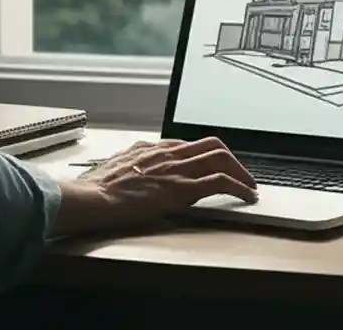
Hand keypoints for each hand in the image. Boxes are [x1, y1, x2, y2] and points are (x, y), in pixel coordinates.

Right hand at [52, 136, 257, 235]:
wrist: (92, 198)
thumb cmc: (97, 188)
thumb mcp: (117, 166)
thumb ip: (132, 162)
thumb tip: (134, 164)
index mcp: (153, 148)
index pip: (190, 144)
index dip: (208, 156)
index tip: (215, 166)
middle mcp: (169, 152)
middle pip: (212, 145)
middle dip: (231, 159)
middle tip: (241, 175)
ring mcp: (178, 168)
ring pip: (222, 158)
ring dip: (241, 173)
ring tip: (250, 186)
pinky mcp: (183, 187)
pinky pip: (221, 182)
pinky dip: (239, 187)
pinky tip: (246, 196)